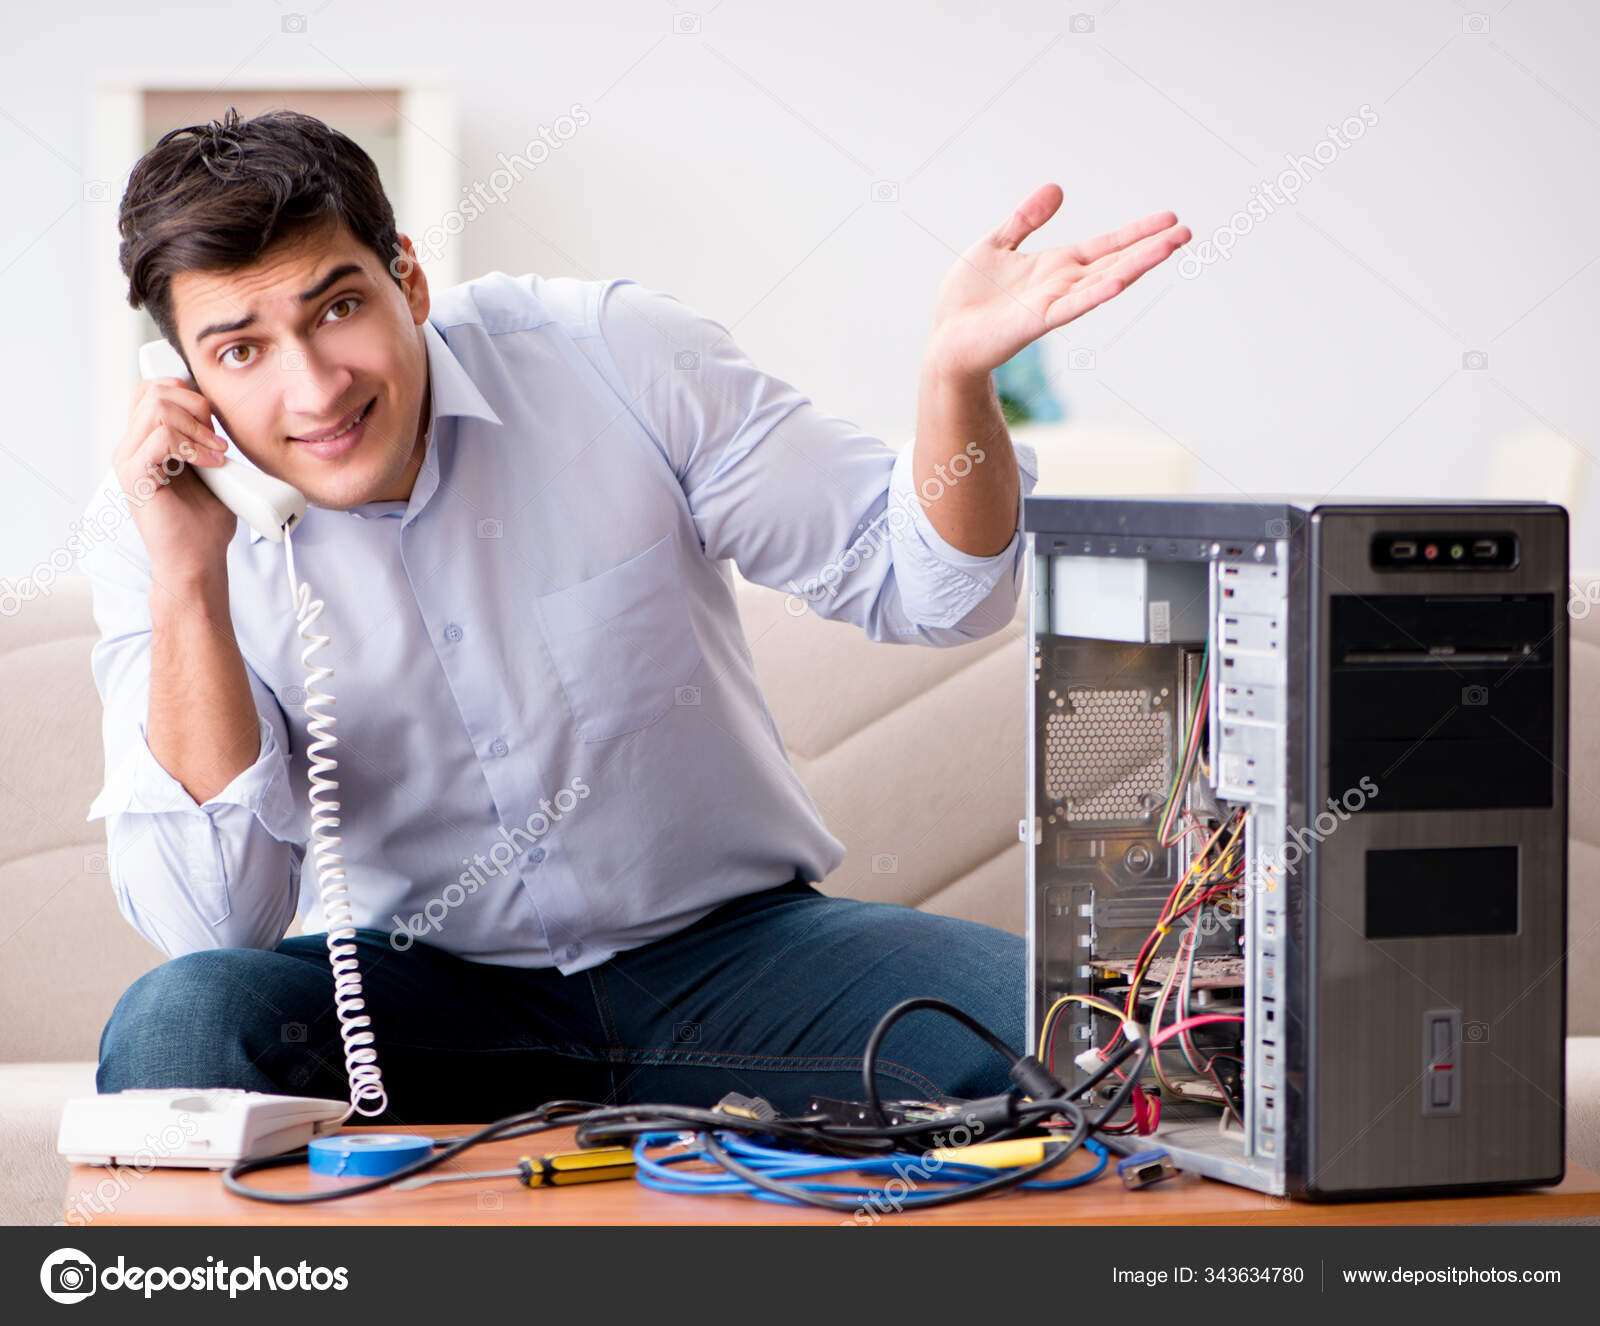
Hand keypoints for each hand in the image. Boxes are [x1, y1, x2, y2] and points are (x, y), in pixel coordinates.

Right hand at [113, 375, 235, 582]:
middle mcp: (130, 447)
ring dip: (197, 426)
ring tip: (216, 454)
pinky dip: (192, 446)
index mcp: (144, 442)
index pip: (151, 389)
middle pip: (153, 391)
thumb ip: (202, 438)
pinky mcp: (135, 477)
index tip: (213, 426)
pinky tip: (211, 464)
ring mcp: (129, 461)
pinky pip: (160, 438)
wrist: (197, 561)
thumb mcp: (209, 469)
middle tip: (216, 440)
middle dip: (195, 406)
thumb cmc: (204, 522)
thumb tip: (215, 412)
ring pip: (157, 408)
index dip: (187, 395)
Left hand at [925, 183, 1189, 379]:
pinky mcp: (1036, 321)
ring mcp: (1053, 304)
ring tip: (1170, 248)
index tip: (1169, 218)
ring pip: (1104, 281)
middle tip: (1186, 231)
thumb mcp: (996, 244)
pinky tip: (1124, 278)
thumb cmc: (967, 299)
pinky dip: (1097, 292)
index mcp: (1056, 266)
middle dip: (1150, 247)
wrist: (946, 338)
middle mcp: (1062, 285)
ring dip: (1137, 265)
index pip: (1106, 246)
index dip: (1136, 232)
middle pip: (1116, 262)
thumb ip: (1026, 219)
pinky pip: (1073, 305)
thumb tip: (1057, 188)